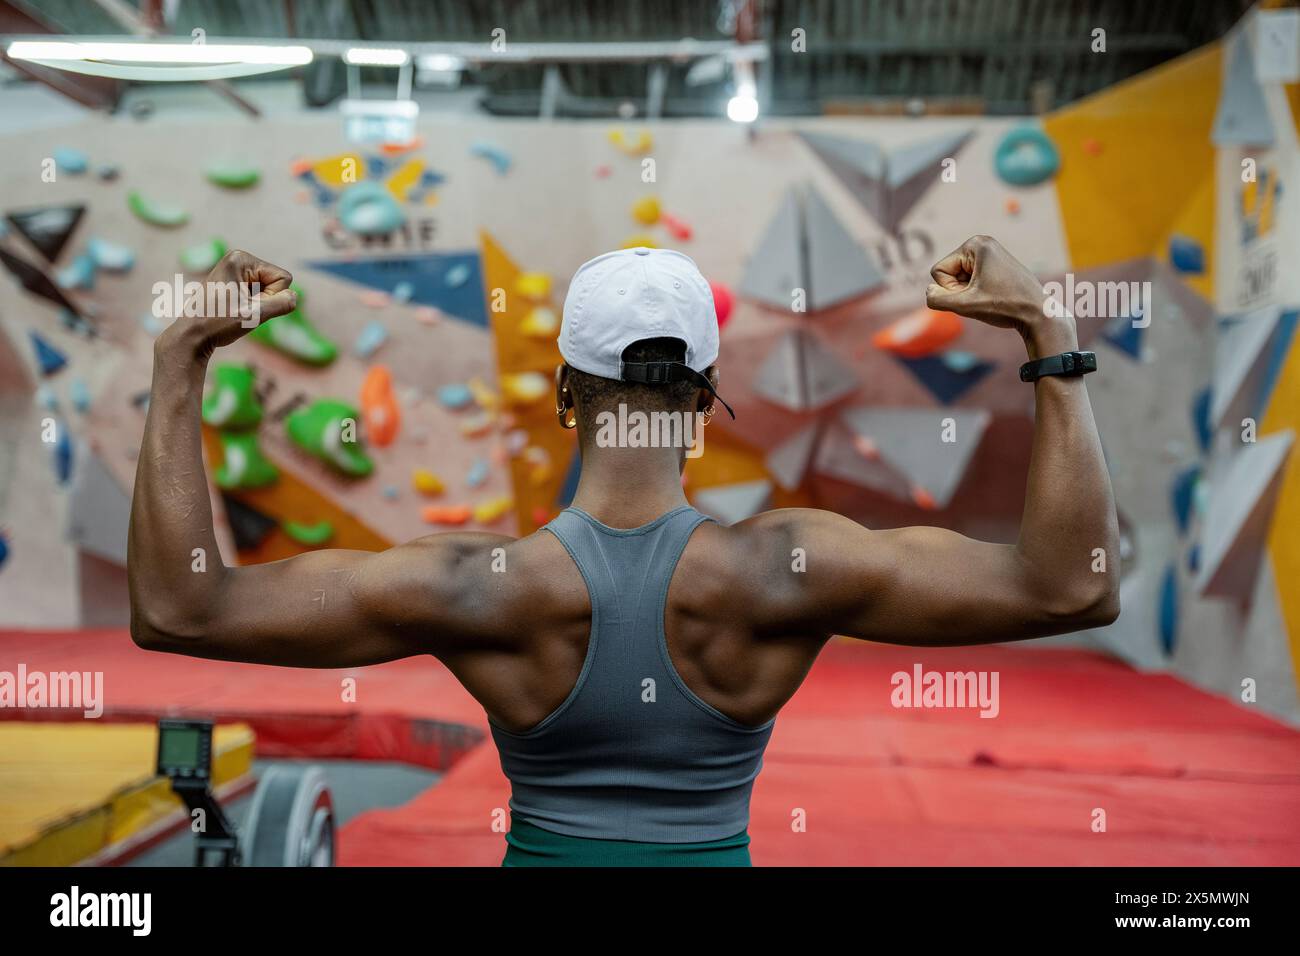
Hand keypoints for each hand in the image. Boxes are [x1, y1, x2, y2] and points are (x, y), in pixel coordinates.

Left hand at [158, 250, 296, 359]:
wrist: (191, 335)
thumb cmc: (217, 324)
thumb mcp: (254, 315)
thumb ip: (281, 304)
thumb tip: (294, 297)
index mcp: (241, 259)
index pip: (282, 278)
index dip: (271, 298)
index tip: (247, 307)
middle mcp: (238, 259)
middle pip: (276, 282)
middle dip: (264, 300)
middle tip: (240, 310)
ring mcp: (234, 269)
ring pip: (268, 289)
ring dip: (258, 304)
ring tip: (235, 311)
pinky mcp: (233, 281)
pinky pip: (258, 293)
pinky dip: (251, 305)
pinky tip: (233, 310)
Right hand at [925, 235, 1046, 330]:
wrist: (1038, 312)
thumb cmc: (1005, 306)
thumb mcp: (965, 305)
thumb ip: (938, 299)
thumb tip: (929, 292)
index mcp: (974, 244)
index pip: (939, 271)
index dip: (951, 290)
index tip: (975, 295)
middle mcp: (982, 242)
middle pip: (948, 273)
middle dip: (959, 290)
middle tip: (984, 297)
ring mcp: (990, 252)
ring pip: (959, 278)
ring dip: (968, 292)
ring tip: (990, 297)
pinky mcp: (995, 263)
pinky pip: (971, 279)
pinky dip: (977, 291)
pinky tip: (994, 296)